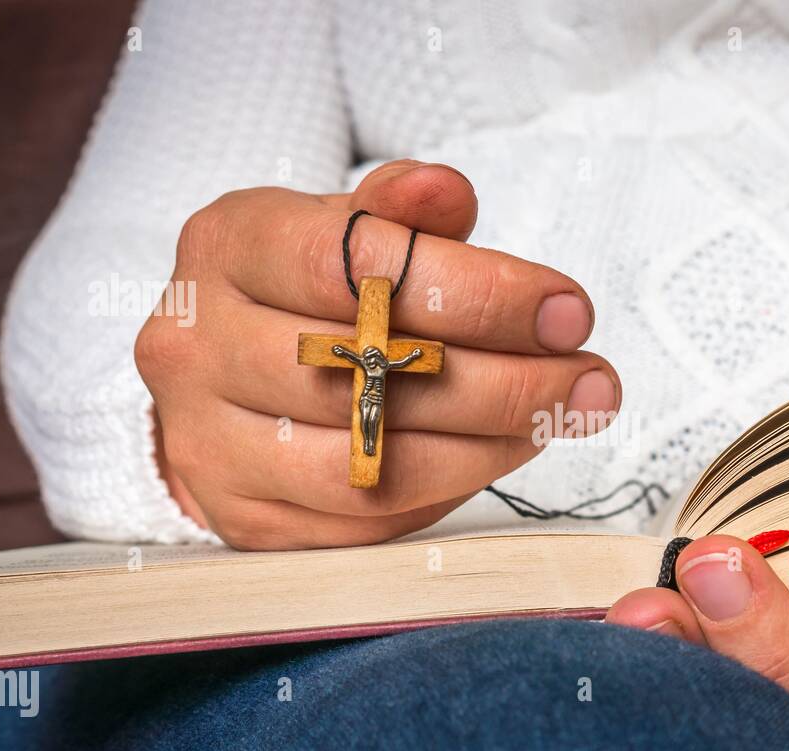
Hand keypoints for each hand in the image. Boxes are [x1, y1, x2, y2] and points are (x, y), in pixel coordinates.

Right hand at [135, 159, 620, 548]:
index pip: (354, 264)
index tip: (567, 312)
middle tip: (591, 381)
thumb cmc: (305, 287)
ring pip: (369, 458)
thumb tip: (447, 194)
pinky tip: (499, 453)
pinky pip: (362, 519)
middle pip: (367, 371)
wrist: (220, 369)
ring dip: (488, 445)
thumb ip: (399, 209)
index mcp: (228, 244)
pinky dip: (448, 489)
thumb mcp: (344, 223)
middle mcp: (198, 344)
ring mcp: (209, 440)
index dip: (477, 292)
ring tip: (557, 420)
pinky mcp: (241, 516)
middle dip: (506, 381)